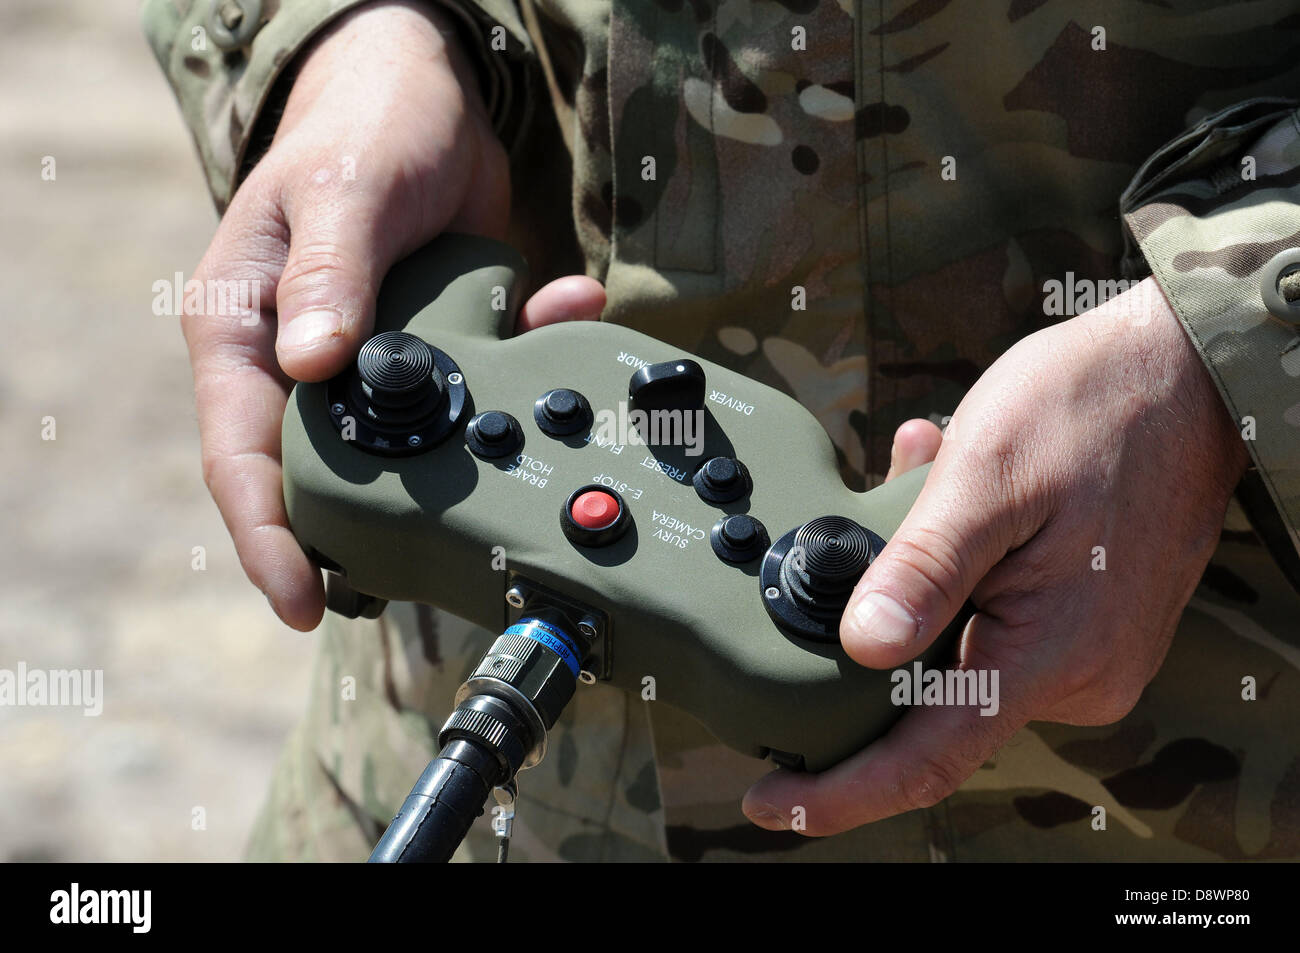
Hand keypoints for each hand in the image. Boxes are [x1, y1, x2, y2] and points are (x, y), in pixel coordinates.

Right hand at [181, 1, 604, 629]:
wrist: (432, 96)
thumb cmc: (362, 132)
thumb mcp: (342, 195)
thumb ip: (329, 276)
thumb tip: (315, 364)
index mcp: (245, 331)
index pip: (238, 454)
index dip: (266, 537)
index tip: (301, 602)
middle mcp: (304, 361)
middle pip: (323, 478)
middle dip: (369, 536)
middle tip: (423, 581)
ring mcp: (376, 365)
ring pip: (409, 451)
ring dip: (468, 464)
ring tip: (517, 484)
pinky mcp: (440, 352)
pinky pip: (481, 386)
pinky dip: (528, 366)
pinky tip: (566, 316)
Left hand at [743, 277, 1248, 834]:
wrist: (1185, 374)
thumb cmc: (1093, 409)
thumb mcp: (985, 476)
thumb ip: (923, 570)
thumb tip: (861, 648)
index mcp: (1052, 654)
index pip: (927, 760)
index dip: (841, 792)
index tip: (771, 801)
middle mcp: (1078, 676)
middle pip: (930, 702)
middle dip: (871, 633)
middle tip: (853, 537)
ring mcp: (1087, 654)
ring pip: (956, 651)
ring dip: (914, 585)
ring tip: (919, 480)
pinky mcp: (1084, 626)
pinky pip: (992, 622)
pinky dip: (952, 571)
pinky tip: (947, 497)